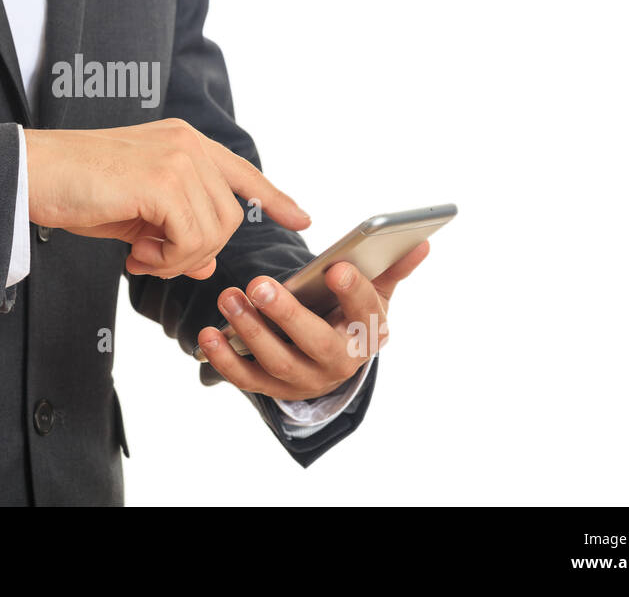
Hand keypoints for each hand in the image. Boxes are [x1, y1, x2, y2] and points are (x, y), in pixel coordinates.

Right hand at [24, 119, 309, 279]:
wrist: (32, 174)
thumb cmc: (74, 189)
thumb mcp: (136, 215)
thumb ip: (175, 231)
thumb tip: (208, 262)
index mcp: (183, 142)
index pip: (242, 171)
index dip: (274, 197)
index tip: (300, 216)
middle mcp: (188, 144)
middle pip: (230, 218)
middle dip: (198, 252)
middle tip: (151, 258)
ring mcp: (179, 159)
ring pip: (214, 233)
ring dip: (179, 259)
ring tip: (140, 255)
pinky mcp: (165, 181)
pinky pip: (192, 240)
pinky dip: (168, 259)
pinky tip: (136, 253)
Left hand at [196, 242, 429, 399]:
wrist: (330, 362)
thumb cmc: (349, 315)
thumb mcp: (375, 294)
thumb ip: (391, 267)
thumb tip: (419, 239)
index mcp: (368, 333)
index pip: (365, 313)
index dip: (353, 292)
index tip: (336, 268)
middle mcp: (339, 362)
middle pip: (315, 342)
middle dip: (287, 315)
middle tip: (260, 284)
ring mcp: (304, 379)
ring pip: (277, 361)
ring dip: (250, 331)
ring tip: (229, 298)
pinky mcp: (272, 389)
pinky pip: (247, 379)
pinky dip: (226, 359)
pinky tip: (209, 334)